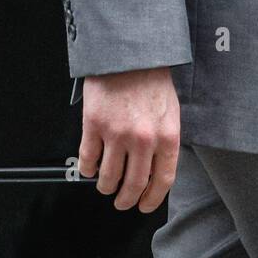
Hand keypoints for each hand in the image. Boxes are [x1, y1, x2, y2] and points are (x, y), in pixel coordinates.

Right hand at [77, 66, 179, 212]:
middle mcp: (143, 138)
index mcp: (167, 134)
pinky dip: (87, 169)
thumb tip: (155, 171)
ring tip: (105, 184)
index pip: (162, 180)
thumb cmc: (150, 78)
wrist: (128, 52)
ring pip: (108, 177)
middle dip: (126, 199)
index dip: (152, 199)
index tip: (144, 205)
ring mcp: (117, 133)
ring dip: (105, 186)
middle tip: (122, 201)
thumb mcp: (170, 110)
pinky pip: (87, 160)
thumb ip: (164, 141)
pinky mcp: (94, 125)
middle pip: (133, 185)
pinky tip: (90, 167)